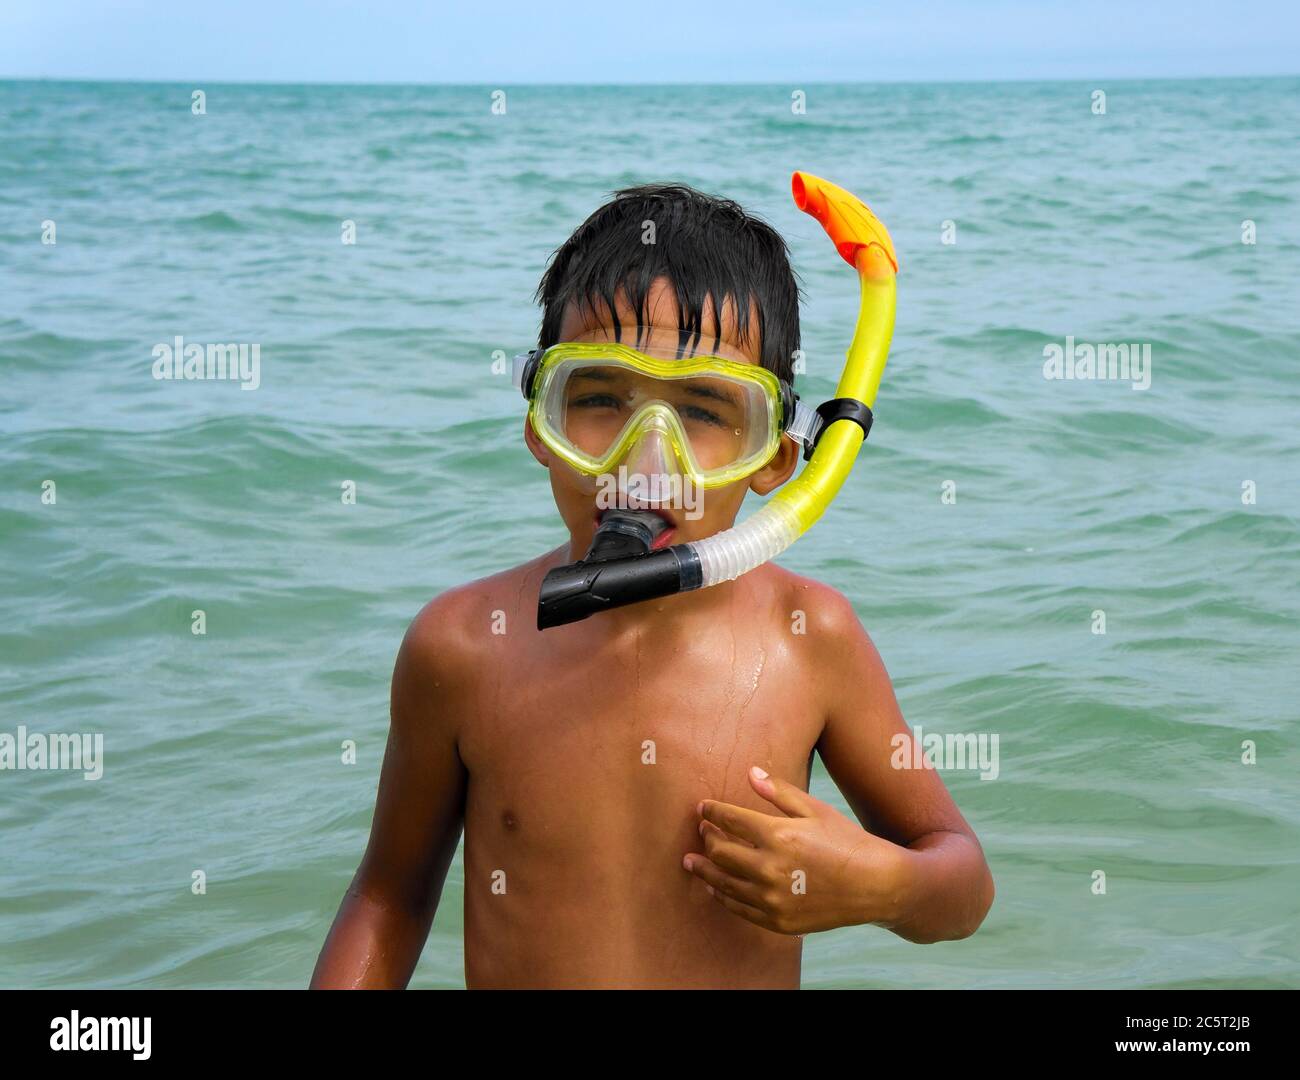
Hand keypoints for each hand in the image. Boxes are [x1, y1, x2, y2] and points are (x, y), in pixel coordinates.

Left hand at [683, 766, 910, 935]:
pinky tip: (715, 886)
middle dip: (707, 838)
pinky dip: (723, 895)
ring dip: (704, 869)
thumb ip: (778, 792)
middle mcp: (771, 868)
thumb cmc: (846, 841)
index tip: (703, 808)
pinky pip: (739, 908)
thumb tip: (749, 772)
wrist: (876, 885)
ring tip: (691, 861)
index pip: (730, 819)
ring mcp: (773, 898)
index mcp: (779, 835)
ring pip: (724, 883)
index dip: (712, 812)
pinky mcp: (778, 920)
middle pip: (721, 851)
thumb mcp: (815, 809)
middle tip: (702, 831)